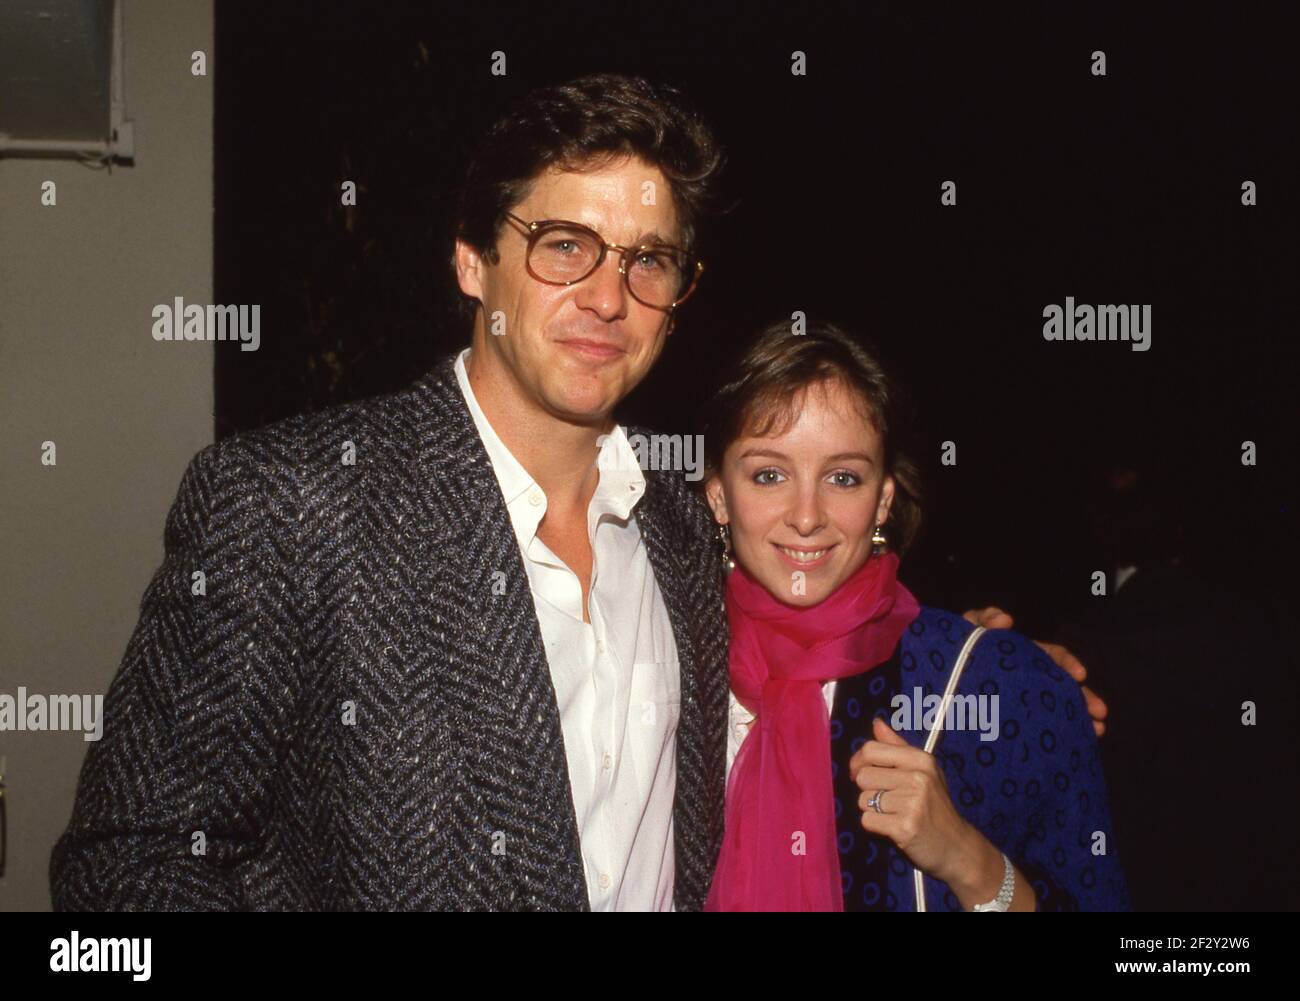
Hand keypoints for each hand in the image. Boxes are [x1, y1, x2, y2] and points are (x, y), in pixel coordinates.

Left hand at [849, 716, 977, 887]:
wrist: (956, 846)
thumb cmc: (935, 806)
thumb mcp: (923, 771)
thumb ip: (897, 746)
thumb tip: (876, 723)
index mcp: (921, 759)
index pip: (871, 749)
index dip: (858, 762)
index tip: (861, 773)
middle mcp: (918, 778)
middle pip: (863, 776)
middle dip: (868, 790)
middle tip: (887, 800)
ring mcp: (912, 803)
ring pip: (863, 800)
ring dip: (872, 810)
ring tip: (894, 814)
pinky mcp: (904, 827)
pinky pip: (867, 821)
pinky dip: (875, 826)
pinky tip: (893, 827)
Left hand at [962, 607, 1107, 736]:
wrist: (932, 682)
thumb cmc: (949, 651)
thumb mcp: (965, 630)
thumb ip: (983, 619)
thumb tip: (1007, 620)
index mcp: (1018, 656)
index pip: (1050, 656)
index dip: (1066, 663)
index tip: (1080, 676)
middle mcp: (1024, 678)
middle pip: (1060, 686)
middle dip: (1083, 698)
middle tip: (1100, 714)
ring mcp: (1017, 700)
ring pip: (1053, 708)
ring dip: (1077, 718)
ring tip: (1096, 731)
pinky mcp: (1006, 721)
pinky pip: (1037, 728)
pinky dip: (1055, 734)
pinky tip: (1073, 743)